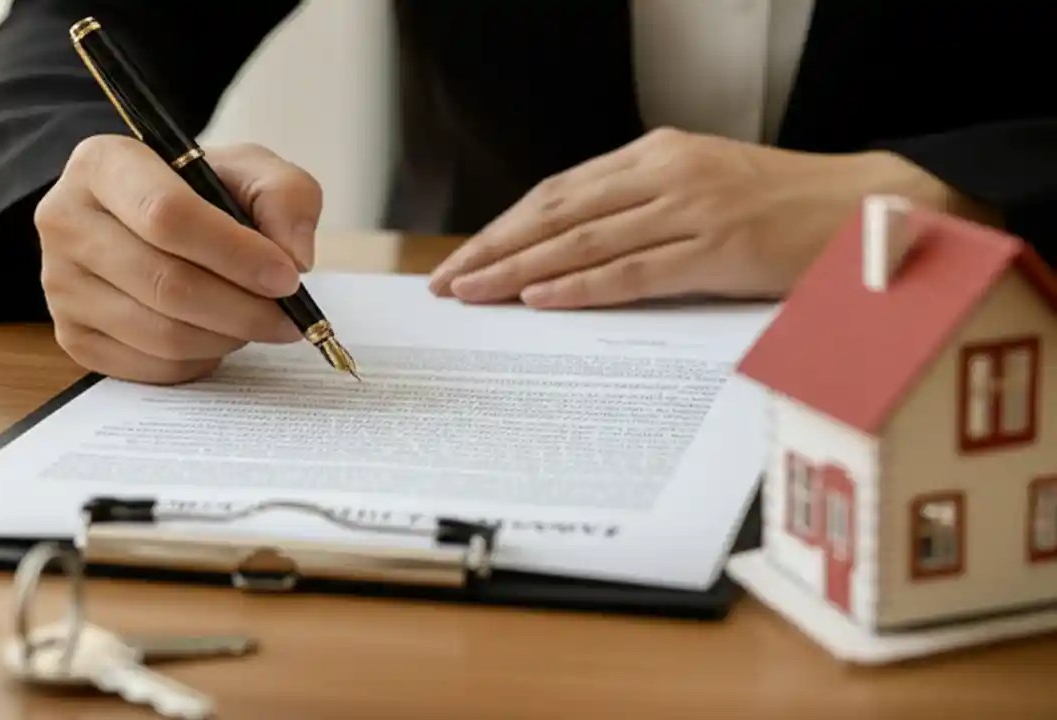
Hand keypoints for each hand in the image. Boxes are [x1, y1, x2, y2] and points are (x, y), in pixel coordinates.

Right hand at [35, 137, 321, 383]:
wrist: (155, 222)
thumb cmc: (202, 193)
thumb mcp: (252, 171)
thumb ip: (286, 196)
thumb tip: (293, 258)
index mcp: (103, 164)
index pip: (166, 216)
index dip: (235, 253)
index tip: (286, 277)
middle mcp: (66, 221)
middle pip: (165, 283)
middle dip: (242, 308)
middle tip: (289, 317)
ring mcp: (60, 285)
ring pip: (160, 333)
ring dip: (226, 337)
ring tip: (257, 321)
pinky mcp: (72, 336)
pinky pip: (150, 367)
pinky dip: (200, 360)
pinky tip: (218, 335)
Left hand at [429, 128, 995, 307]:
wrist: (870, 207)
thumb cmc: (787, 207)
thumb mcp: (705, 188)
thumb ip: (645, 207)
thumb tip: (578, 246)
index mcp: (659, 156)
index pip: (560, 191)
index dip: (506, 225)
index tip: (467, 253)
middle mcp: (666, 175)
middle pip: (557, 213)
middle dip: (494, 247)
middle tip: (447, 280)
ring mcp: (690, 210)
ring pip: (583, 242)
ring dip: (519, 269)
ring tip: (473, 292)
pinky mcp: (716, 250)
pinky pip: (632, 271)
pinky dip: (580, 288)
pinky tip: (539, 300)